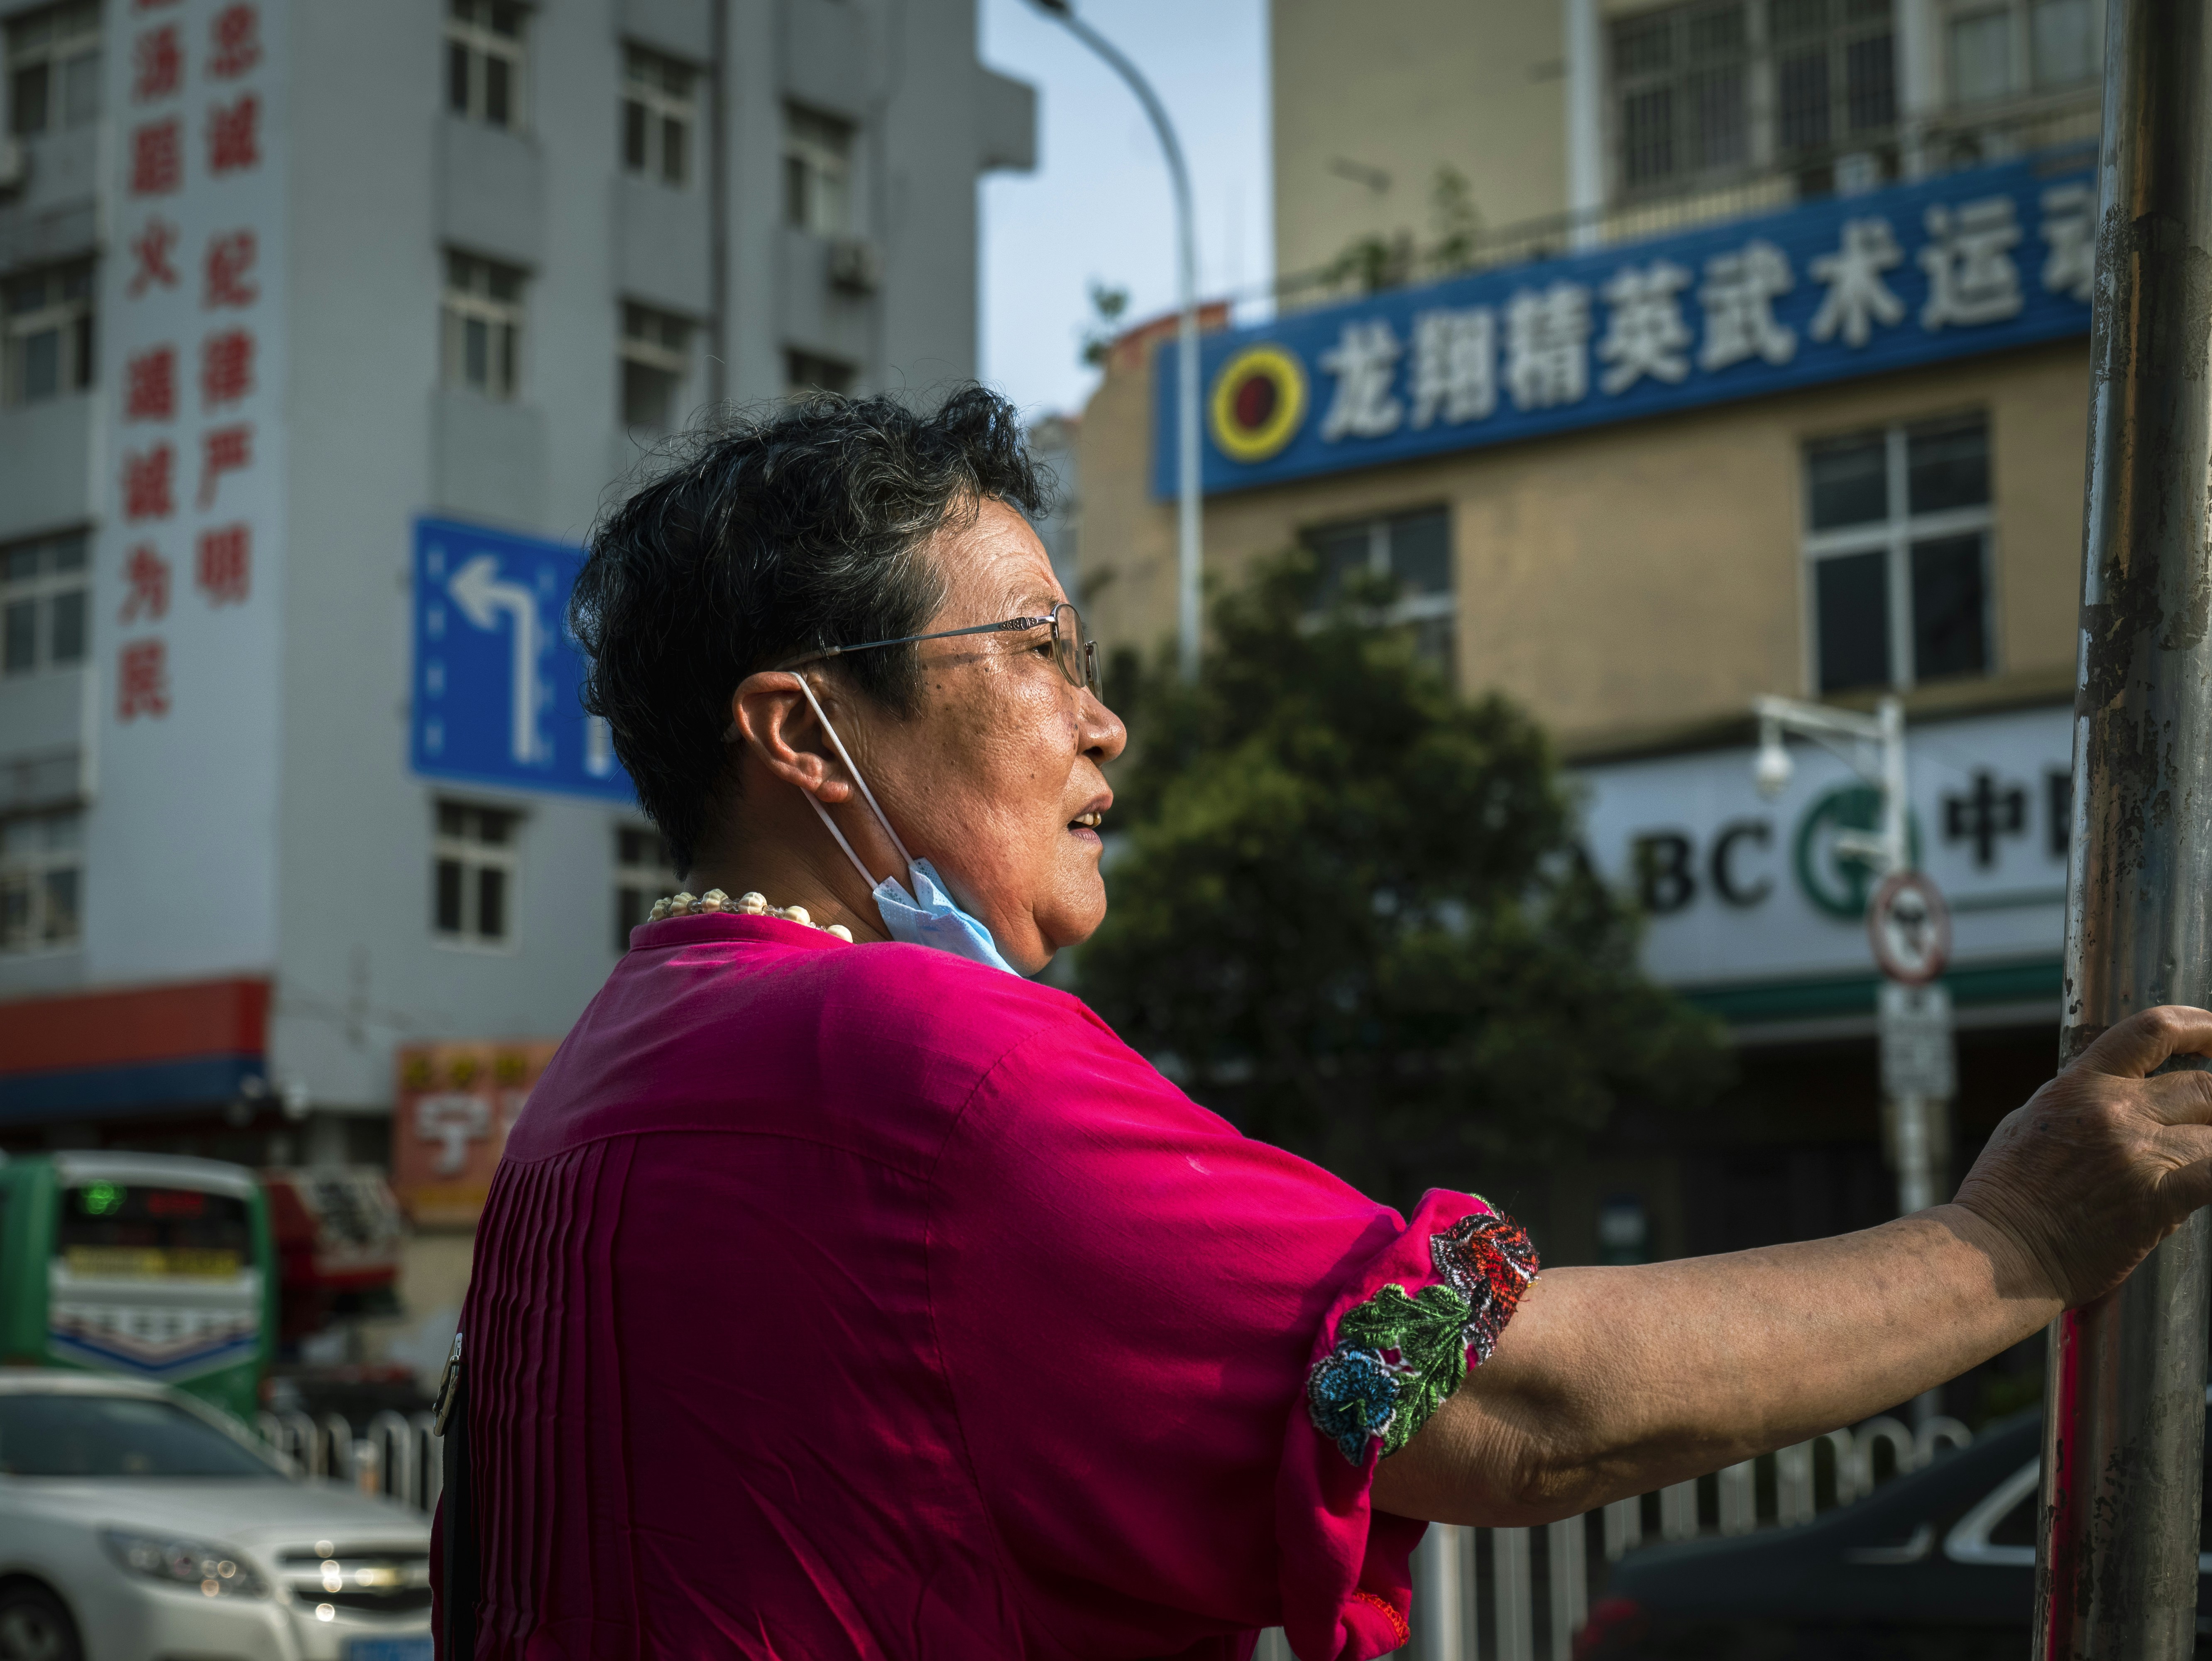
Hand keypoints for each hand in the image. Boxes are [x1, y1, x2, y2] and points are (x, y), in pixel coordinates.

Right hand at [1952, 1005, 2211, 1309]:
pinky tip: (2206, 1183)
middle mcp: (2114, 1109)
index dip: (2200, 1025)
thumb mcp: (2031, 1124)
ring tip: (2191, 1166)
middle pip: (2203, 1085)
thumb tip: (2116, 1098)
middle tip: (2209, 1120)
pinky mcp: (2160, 1197)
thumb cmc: (2006, 1195)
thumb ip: (2078, 1103)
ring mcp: (2139, 1151)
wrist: (1998, 1251)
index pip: (2152, 1031)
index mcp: (2080, 1085)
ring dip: (2210, 1149)